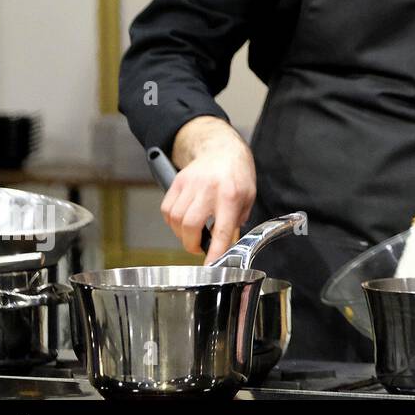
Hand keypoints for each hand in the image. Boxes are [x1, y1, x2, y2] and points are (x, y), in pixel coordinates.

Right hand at [165, 116, 255, 263]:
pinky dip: (172, 221)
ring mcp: (190, 184)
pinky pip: (167, 210)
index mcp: (231, 195)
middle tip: (199, 246)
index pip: (222, 230)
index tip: (210, 265)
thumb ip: (237, 221)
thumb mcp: (248, 197)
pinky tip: (184, 220)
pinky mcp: (177, 182)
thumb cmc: (237, 174)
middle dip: (192, 244)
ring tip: (194, 231)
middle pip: (190, 226)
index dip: (215, 251)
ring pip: (176, 220)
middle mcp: (209, 189)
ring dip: (182, 233)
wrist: (222, 149)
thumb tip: (226, 243)